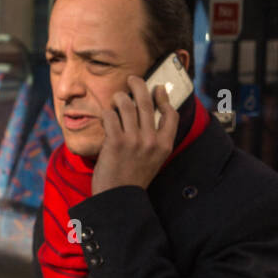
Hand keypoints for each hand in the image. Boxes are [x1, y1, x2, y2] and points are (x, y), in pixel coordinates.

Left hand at [91, 77, 179, 194]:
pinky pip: (110, 115)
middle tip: (132, 79)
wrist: (119, 197)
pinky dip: (107, 113)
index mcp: (165, 145)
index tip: (157, 89)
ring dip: (119, 97)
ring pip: (127, 105)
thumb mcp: (154, 160)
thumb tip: (151, 114)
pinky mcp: (116, 142)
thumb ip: (155, 139)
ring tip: (116, 99)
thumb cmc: (133, 177)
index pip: (170, 114)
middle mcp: (152, 141)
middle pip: (147, 102)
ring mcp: (134, 140)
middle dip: (138, 85)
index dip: (164, 98)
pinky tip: (106, 116)